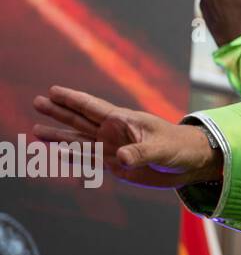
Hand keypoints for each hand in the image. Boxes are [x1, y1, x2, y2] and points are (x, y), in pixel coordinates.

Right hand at [32, 86, 220, 187]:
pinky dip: (72, 157)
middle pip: (80, 120)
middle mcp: (115, 133)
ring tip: (36, 130)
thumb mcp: (162, 149)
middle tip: (36, 101)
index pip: (93, 107)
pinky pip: (88, 159)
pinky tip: (58, 154)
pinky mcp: (116, 164)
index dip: (73, 99)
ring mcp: (113, 148)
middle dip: (58, 112)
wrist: (190, 163)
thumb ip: (141, 153)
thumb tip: (121, 158)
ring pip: (79, 140)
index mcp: (124, 121)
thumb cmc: (180, 148)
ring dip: (59, 136)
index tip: (53, 90)